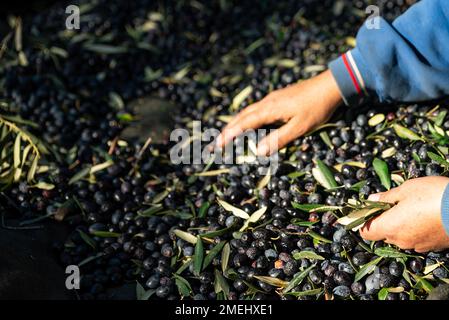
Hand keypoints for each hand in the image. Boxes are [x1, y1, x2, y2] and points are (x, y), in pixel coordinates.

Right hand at [215, 70, 341, 154]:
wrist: (330, 85)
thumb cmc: (317, 108)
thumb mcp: (300, 127)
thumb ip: (279, 139)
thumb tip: (258, 152)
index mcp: (270, 109)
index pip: (244, 123)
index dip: (230, 135)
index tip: (218, 145)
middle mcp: (267, 102)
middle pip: (242, 117)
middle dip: (228, 131)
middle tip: (216, 144)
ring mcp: (272, 99)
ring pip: (248, 112)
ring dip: (236, 124)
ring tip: (227, 135)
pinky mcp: (278, 98)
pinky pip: (256, 109)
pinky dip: (246, 119)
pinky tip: (248, 123)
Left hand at [360, 177, 448, 251]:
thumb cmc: (435, 195)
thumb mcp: (407, 189)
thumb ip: (387, 197)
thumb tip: (372, 199)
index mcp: (390, 227)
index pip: (366, 232)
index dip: (364, 221)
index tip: (368, 210)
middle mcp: (402, 241)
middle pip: (383, 234)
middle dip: (384, 220)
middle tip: (392, 203)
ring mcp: (418, 246)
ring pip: (401, 237)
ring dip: (401, 225)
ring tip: (413, 207)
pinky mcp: (433, 247)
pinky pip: (417, 239)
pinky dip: (416, 230)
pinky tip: (426, 216)